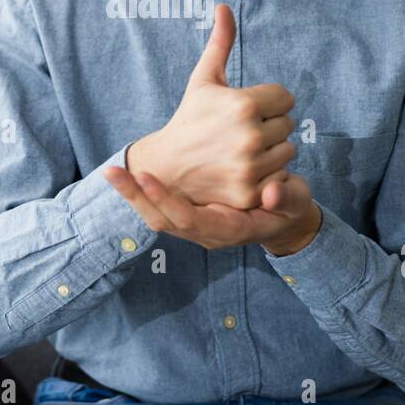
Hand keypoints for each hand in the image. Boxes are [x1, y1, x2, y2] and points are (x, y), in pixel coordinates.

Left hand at [104, 165, 318, 254]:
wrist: (282, 217)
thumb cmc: (288, 206)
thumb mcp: (294, 202)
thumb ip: (286, 199)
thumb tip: (273, 194)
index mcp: (228, 229)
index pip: (190, 220)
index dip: (167, 201)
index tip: (146, 179)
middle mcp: (206, 232)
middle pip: (162, 221)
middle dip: (136, 199)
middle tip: (112, 173)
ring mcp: (195, 225)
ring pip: (155, 216)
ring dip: (132, 195)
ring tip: (111, 172)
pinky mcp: (189, 212)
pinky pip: (159, 208)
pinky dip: (141, 192)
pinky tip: (126, 173)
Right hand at [127, 3, 296, 208]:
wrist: (167, 167)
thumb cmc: (190, 118)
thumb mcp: (204, 79)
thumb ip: (220, 43)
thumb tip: (224, 6)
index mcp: (244, 104)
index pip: (286, 98)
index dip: (267, 102)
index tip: (244, 111)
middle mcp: (250, 136)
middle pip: (288, 125)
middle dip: (269, 127)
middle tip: (238, 132)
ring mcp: (251, 167)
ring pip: (288, 152)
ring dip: (271, 151)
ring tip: (240, 151)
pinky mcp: (251, 192)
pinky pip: (280, 176)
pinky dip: (267, 174)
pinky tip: (242, 170)